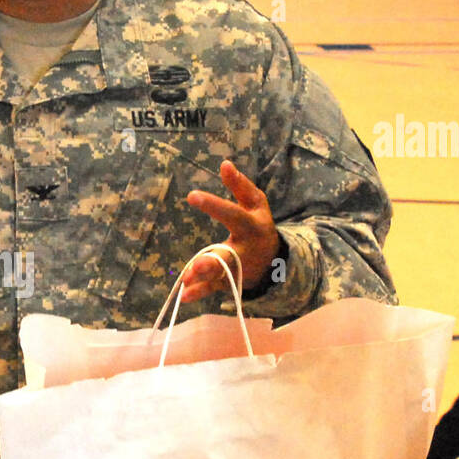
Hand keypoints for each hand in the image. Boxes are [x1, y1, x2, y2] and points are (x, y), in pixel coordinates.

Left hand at [181, 161, 279, 301]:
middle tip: (196, 264)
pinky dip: (199, 292)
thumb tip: (223, 163)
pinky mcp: (228, 281)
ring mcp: (236, 268)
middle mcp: (244, 250)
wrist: (273, 260)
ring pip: (220, 274)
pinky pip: (213, 288)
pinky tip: (184, 295)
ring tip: (188, 279)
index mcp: (251, 226)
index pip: (232, 214)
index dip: (213, 205)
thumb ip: (239, 185)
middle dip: (212, 260)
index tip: (191, 195)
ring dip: (204, 277)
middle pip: (228, 255)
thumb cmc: (257, 224)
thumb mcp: (255, 202)